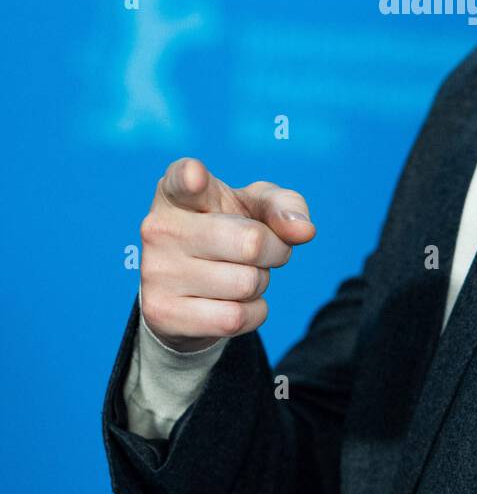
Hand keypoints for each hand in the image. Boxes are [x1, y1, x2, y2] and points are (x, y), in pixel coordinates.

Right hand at [138, 156, 315, 351]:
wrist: (189, 292)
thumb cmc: (229, 232)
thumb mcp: (255, 208)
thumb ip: (284, 206)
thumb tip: (304, 230)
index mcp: (177, 192)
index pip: (181, 179)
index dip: (191, 176)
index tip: (196, 176)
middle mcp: (159, 227)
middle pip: (251, 242)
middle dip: (275, 250)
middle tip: (262, 251)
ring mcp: (156, 271)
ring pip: (246, 284)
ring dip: (259, 283)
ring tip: (239, 274)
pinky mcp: (161, 312)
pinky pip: (234, 317)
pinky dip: (253, 313)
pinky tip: (235, 302)